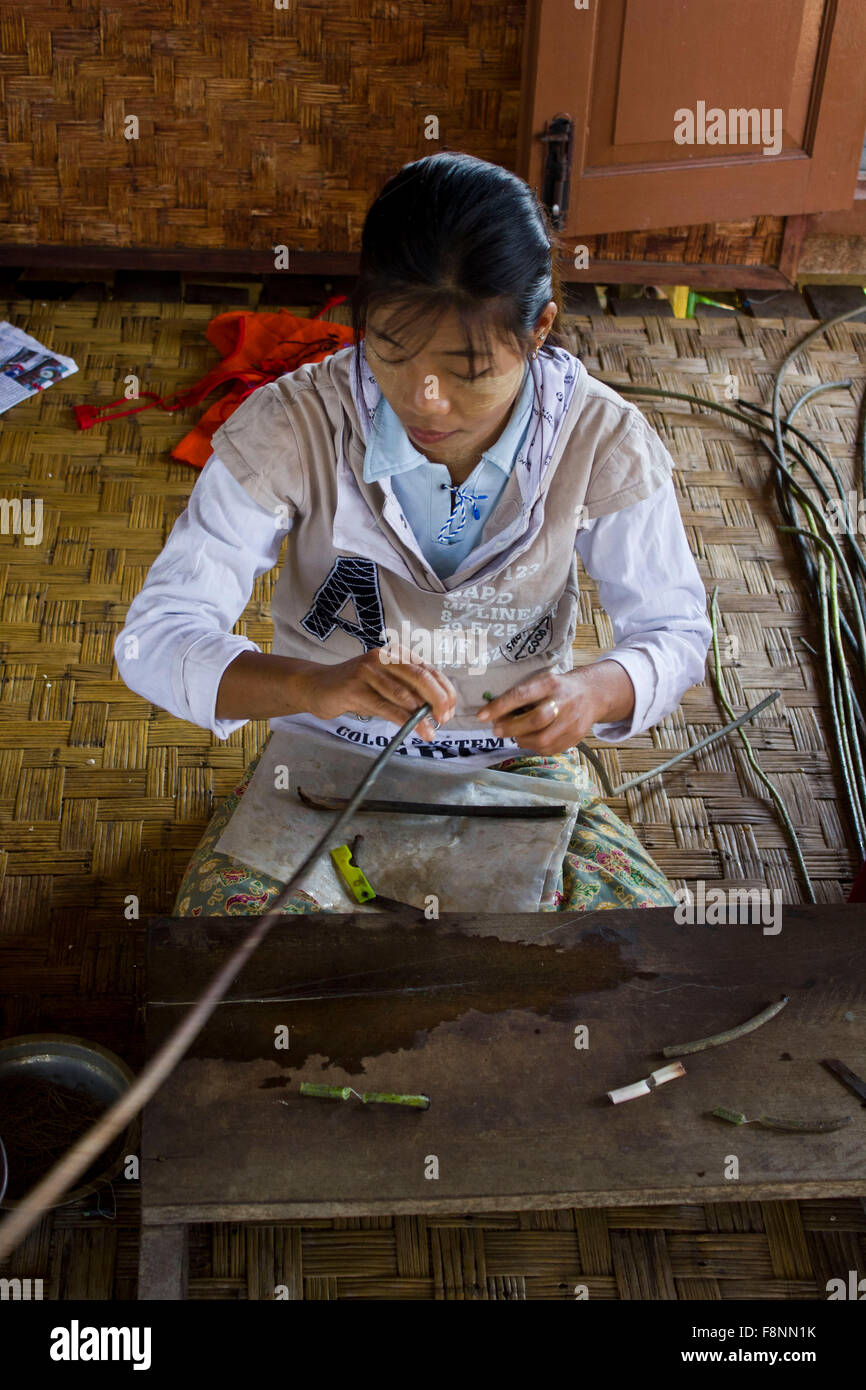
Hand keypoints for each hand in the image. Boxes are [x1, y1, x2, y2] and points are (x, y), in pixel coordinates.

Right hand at [299, 645, 456, 741]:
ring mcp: (368, 671)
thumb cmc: (357, 688)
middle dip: (438, 699)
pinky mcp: (355, 687)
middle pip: (421, 677)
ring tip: (430, 731)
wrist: (318, 686)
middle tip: (446, 718)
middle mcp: (383, 657)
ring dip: (421, 716)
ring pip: (403, 694)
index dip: (444, 690)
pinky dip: (403, 721)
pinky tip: (414, 730)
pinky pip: (385, 706)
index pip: (429, 669)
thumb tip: (437, 709)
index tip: (451, 709)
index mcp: (396, 654)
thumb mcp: (386, 686)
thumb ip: (409, 692)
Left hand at [476, 662, 634, 754]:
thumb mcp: (542, 682)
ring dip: (521, 740)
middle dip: (511, 728)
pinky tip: (529, 740)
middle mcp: (564, 702)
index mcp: (551, 684)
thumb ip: (521, 695)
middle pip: (535, 720)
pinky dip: (534, 748)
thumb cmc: (558, 688)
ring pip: (542, 739)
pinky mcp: (576, 737)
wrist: (593, 694)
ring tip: (514, 735)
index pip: (522, 695)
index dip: (500, 706)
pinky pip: (550, 749)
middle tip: (497, 730)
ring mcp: (572, 722)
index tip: (482, 716)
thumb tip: (492, 714)